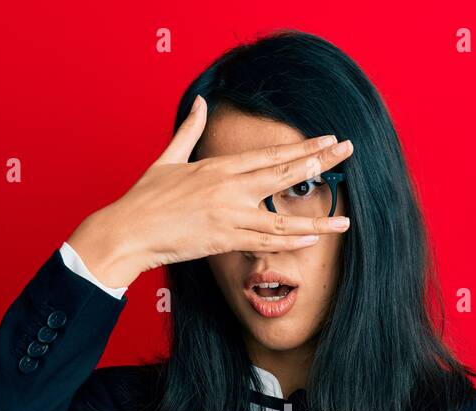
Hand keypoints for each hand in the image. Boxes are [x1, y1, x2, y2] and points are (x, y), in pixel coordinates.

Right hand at [66, 94, 353, 288]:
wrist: (129, 230)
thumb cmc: (145, 198)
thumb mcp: (168, 158)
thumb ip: (189, 131)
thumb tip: (202, 103)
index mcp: (218, 167)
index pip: (269, 154)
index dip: (301, 147)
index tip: (327, 141)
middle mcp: (228, 188)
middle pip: (283, 173)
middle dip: (319, 162)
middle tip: (347, 152)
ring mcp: (228, 215)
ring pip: (282, 219)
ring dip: (316, 221)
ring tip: (344, 221)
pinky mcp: (223, 240)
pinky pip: (265, 242)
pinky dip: (290, 242)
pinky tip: (312, 240)